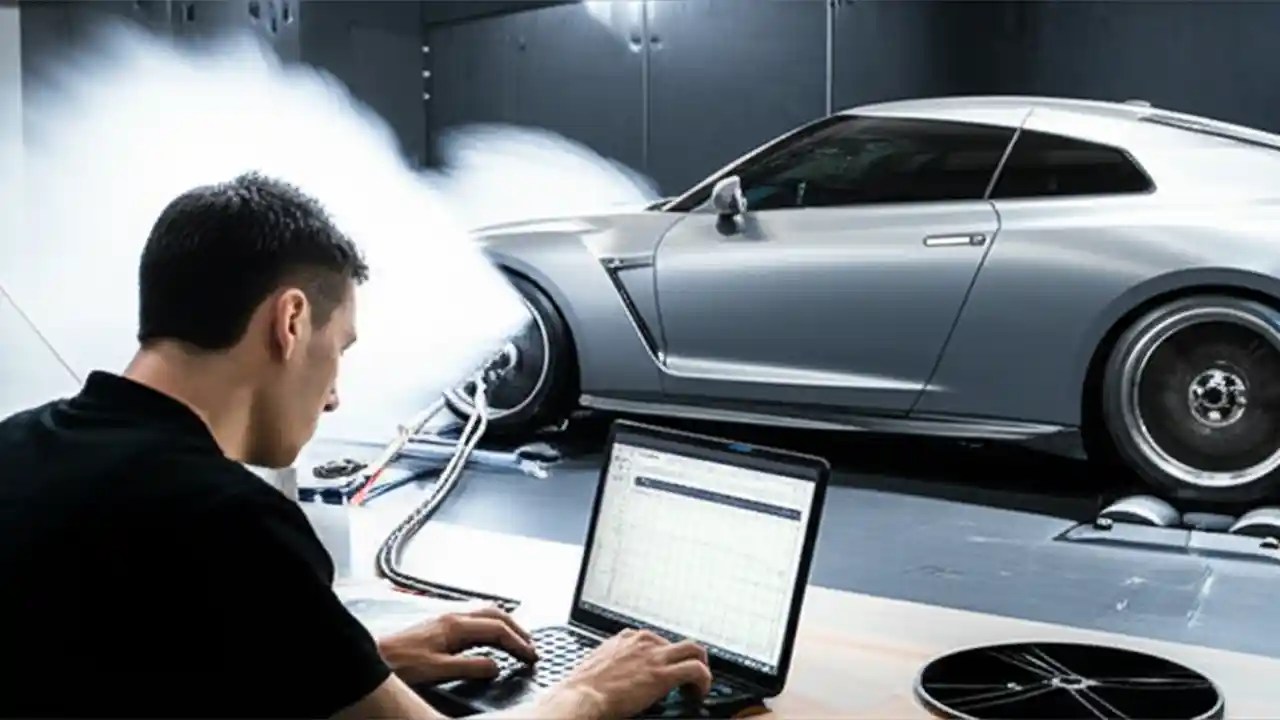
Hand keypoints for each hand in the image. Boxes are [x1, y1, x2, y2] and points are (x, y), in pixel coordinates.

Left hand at [376, 606, 538, 684]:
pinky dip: (491, 626)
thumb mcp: (438, 670)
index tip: (531, 657)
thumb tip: (496, 666)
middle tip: (531, 647)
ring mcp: (446, 618)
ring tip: (517, 641)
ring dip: (505, 625)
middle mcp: (453, 616)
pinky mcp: (440, 625)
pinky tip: (490, 638)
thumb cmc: (401, 663)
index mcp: (455, 625)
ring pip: (485, 613)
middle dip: (517, 629)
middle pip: (495, 614)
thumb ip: (470, 666)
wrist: (374, 657)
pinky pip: (475, 619)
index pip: (497, 629)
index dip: (518, 643)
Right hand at [551, 629, 712, 719]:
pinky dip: (704, 681)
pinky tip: (697, 694)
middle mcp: (643, 641)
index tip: (665, 670)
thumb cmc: (582, 688)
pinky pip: (697, 670)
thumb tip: (618, 677)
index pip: (656, 640)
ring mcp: (654, 656)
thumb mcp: (598, 665)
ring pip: (694, 650)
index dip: (665, 657)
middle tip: (688, 676)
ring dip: (700, 667)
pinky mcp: (662, 675)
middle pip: (679, 642)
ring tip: (697, 685)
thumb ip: (613, 663)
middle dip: (688, 658)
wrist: (581, 697)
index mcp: (625, 639)